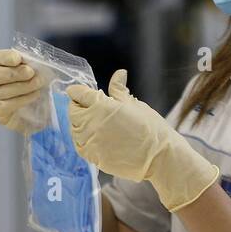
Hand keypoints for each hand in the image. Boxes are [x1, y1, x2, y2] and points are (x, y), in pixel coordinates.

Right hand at [0, 49, 49, 134]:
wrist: (23, 108)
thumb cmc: (23, 81)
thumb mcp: (24, 68)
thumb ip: (26, 64)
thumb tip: (35, 62)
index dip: (6, 58)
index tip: (18, 59)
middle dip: (16, 73)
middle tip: (31, 72)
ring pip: (5, 91)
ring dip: (25, 86)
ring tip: (38, 83)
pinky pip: (11, 104)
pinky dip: (26, 98)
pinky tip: (35, 94)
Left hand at [66, 69, 219, 211]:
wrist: (158, 157)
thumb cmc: (149, 128)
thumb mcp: (134, 104)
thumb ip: (119, 89)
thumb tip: (119, 73)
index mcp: (100, 105)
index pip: (77, 93)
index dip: (79, 91)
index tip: (82, 92)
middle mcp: (90, 123)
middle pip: (72, 110)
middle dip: (78, 107)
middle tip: (92, 108)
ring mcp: (89, 141)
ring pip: (74, 128)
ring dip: (80, 124)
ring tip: (97, 124)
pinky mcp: (91, 156)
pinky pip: (80, 145)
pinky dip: (84, 139)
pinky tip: (97, 137)